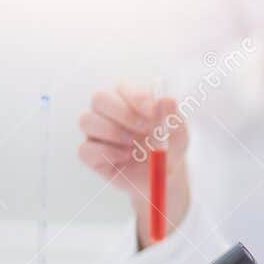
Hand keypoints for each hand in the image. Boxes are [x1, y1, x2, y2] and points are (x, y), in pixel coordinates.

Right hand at [77, 84, 190, 246]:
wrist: (163, 176)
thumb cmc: (169, 148)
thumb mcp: (178, 134)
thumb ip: (173, 116)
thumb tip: (166, 99)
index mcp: (128, 98)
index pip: (123, 87)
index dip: (137, 97)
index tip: (154, 113)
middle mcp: (108, 111)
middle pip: (99, 98)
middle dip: (123, 113)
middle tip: (146, 130)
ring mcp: (96, 132)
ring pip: (87, 120)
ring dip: (113, 133)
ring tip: (134, 147)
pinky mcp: (90, 154)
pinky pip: (85, 149)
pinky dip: (105, 153)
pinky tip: (124, 157)